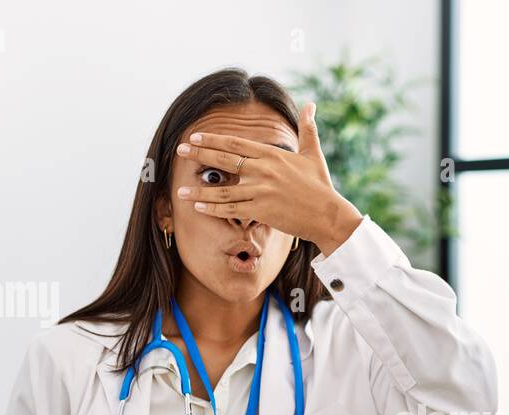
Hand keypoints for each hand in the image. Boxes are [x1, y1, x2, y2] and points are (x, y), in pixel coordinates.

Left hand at [175, 101, 362, 255]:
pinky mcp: (261, 211)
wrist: (328, 215)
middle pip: (224, 159)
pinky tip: (198, 208)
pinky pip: (232, 210)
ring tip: (180, 191)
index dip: (212, 139)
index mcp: (271, 155)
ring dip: (200, 191)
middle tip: (180, 150)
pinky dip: (214, 209)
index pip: (235, 143)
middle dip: (199, 154)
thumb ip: (308, 128)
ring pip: (223, 189)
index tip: (194, 136)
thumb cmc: (321, 186)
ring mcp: (260, 191)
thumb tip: (310, 104)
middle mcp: (262, 170)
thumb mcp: (313, 153)